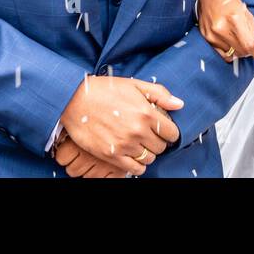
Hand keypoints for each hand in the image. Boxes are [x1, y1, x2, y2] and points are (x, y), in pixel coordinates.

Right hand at [59, 76, 183, 175]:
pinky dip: (138, 165)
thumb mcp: (135, 85)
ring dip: (148, 153)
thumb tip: (179, 104)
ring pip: (149, 158)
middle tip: (150, 135)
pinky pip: (135, 169)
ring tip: (140, 144)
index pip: (171, 133)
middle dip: (159, 142)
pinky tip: (133, 155)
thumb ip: (160, 94)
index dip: (170, 132)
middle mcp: (138, 131)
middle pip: (161, 147)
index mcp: (146, 113)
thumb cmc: (105, 90)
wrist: (74, 100)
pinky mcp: (111, 155)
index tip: (164, 130)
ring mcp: (125, 145)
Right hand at [198, 0, 253, 64]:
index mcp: (235, 18)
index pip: (250, 44)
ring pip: (233, 54)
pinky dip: (230, 52)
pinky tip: (231, 43)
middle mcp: (222, 28)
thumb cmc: (228, 2)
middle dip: (250, 50)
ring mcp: (213, 35)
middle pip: (242, 51)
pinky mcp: (207, 39)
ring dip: (240, 51)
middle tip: (251, 43)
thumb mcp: (246, 13)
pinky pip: (223, 54)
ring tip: (238, 38)